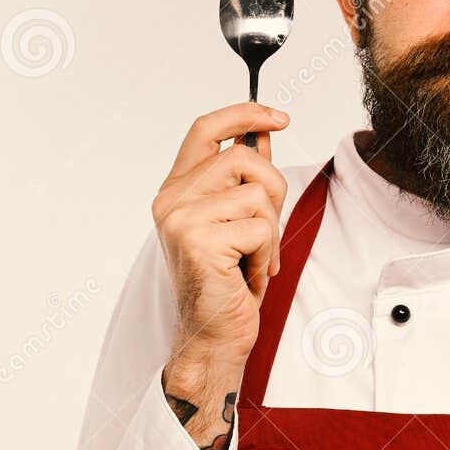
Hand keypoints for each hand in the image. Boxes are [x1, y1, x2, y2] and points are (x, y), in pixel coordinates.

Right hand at [152, 103, 288, 449]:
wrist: (213, 335)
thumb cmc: (226, 283)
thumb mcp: (238, 222)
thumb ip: (246, 178)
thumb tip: (264, 133)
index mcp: (177, 190)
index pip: (205, 130)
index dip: (243, 114)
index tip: (278, 117)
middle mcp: (172, 200)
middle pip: (245, 159)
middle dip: (274, 193)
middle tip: (266, 233)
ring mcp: (181, 220)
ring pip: (258, 194)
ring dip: (271, 231)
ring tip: (253, 259)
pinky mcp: (199, 242)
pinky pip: (260, 228)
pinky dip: (265, 255)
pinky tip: (247, 275)